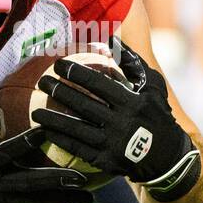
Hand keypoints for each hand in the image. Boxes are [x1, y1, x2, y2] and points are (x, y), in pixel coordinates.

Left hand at [31, 39, 201, 200]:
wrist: (167, 157)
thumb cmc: (157, 115)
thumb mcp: (153, 87)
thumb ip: (133, 63)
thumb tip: (112, 40)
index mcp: (133, 102)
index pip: (99, 83)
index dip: (76, 72)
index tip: (58, 64)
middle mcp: (122, 123)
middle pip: (84, 104)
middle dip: (60, 92)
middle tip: (42, 82)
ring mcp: (113, 144)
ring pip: (76, 129)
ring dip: (53, 119)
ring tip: (35, 112)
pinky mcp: (106, 161)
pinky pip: (77, 149)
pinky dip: (60, 139)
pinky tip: (45, 131)